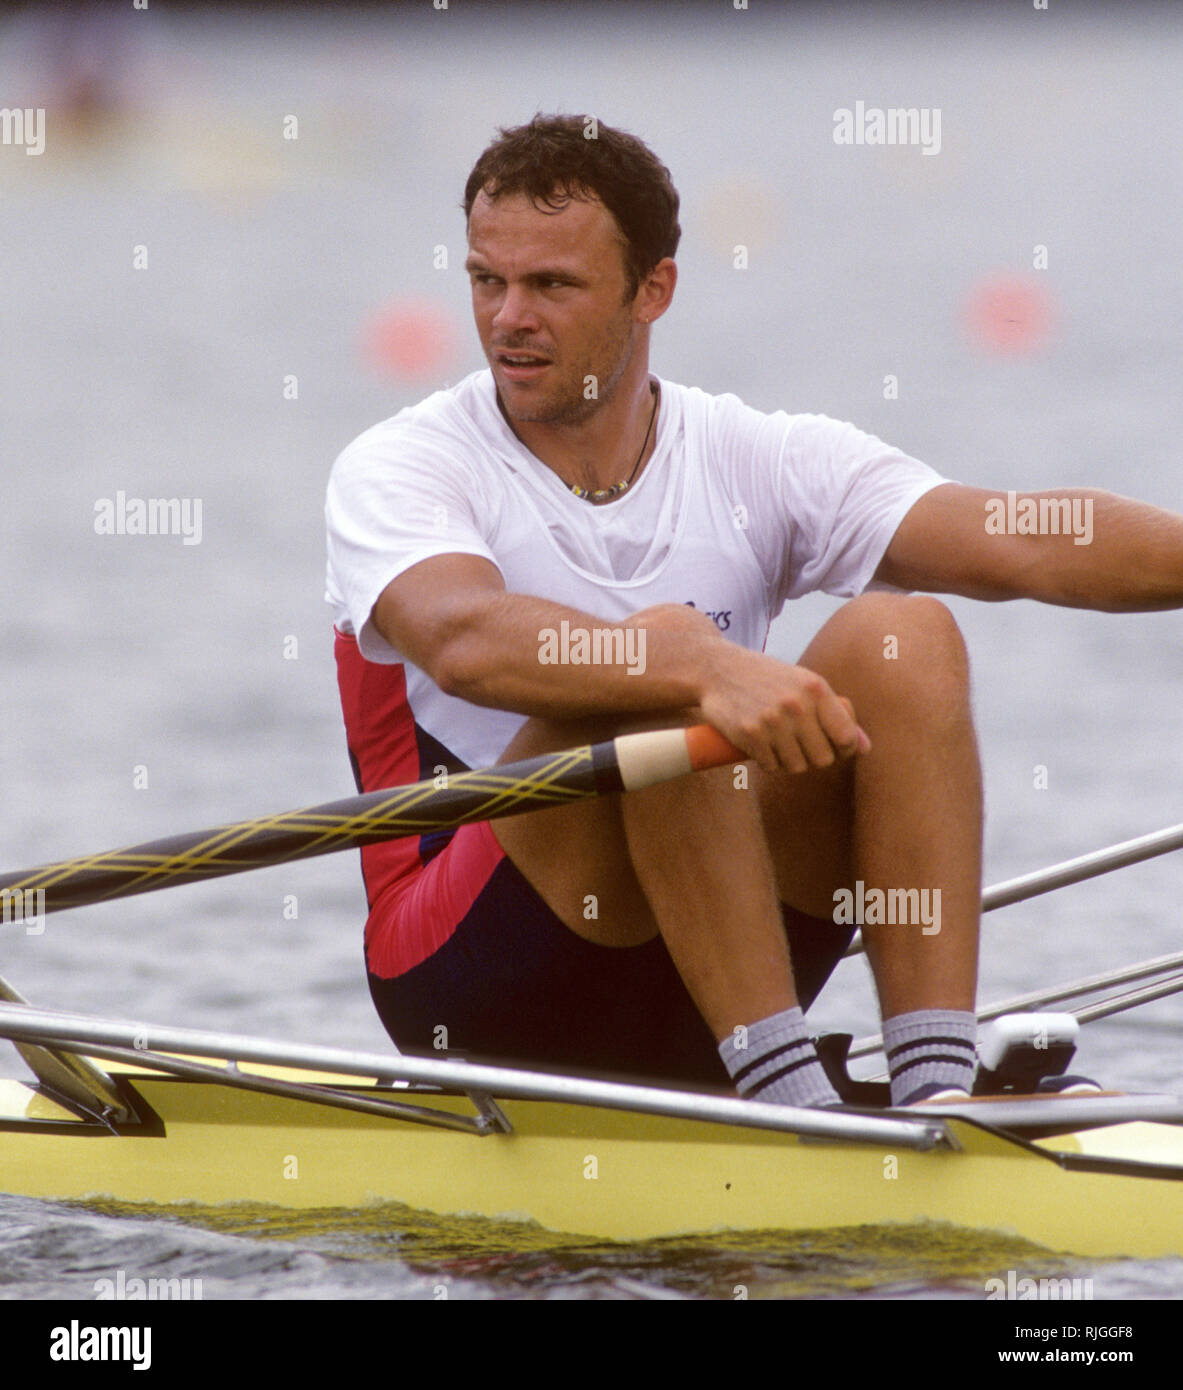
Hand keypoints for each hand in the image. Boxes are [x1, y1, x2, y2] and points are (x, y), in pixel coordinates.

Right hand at [697, 649, 869, 774]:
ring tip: (780, 746)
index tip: (835, 747)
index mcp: (815, 688)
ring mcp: (772, 721)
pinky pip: (772, 767)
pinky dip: (769, 763)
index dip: (845, 748)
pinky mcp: (750, 735)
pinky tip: (763, 747)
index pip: (846, 736)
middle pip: (824, 758)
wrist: (717, 670)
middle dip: (815, 757)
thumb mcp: (803, 684)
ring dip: (790, 762)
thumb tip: (866, 747)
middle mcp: (797, 705)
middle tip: (801, 746)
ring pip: (798, 767)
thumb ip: (834, 713)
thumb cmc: (766, 678)